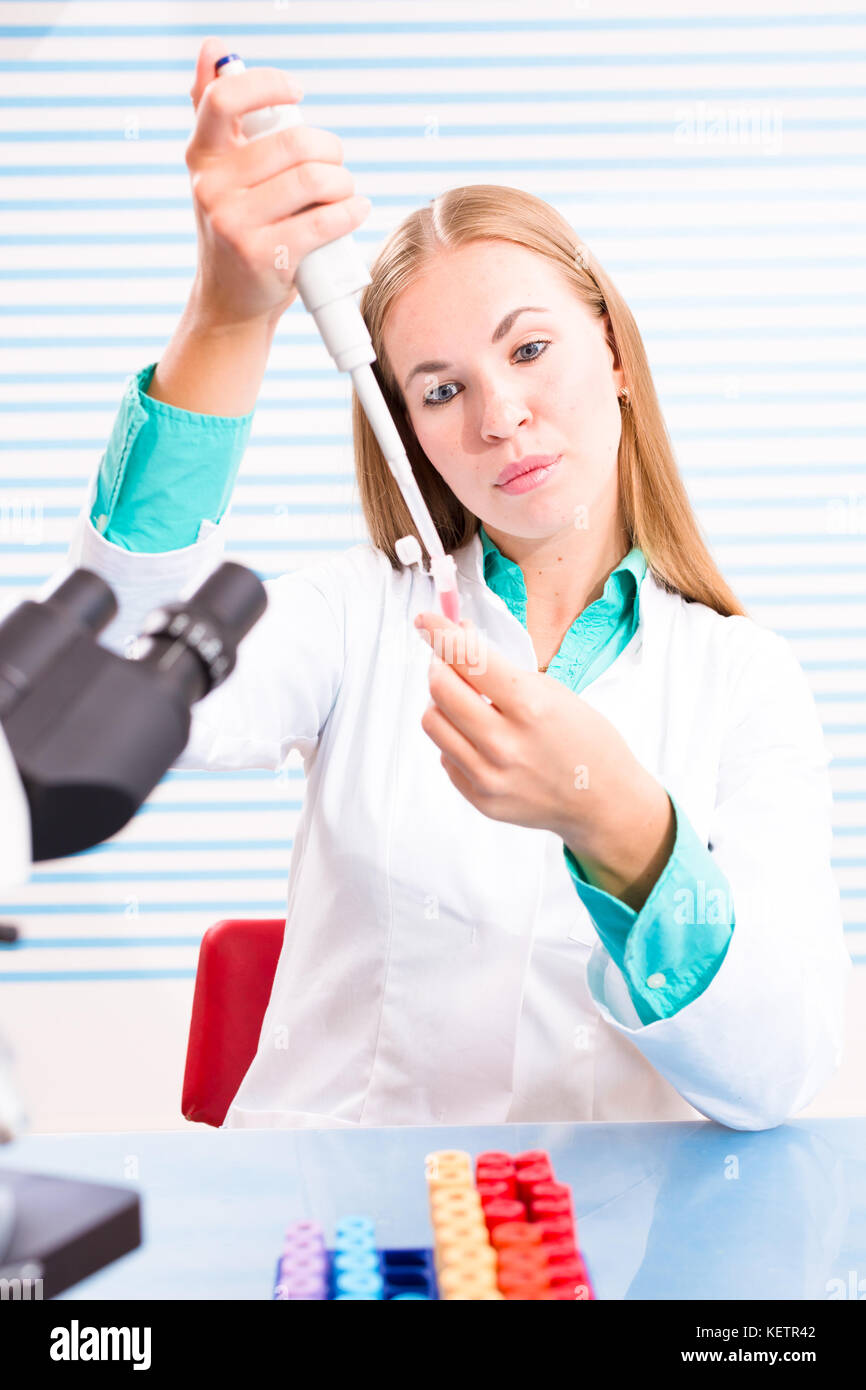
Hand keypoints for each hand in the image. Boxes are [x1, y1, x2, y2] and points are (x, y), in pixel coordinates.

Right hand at [185, 37, 370, 329]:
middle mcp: (212, 187)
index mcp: (202, 157)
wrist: (230, 301)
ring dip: (343, 182)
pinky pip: (324, 221)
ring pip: (313, 180)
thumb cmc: (237, 227)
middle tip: (336, 162)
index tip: (297, 94)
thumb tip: (215, 48)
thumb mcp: (220, 171)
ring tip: (344, 191)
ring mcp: (234, 223)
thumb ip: (215, 111)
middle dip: (329, 149)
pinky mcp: (264, 256)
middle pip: (292, 142)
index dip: (268, 85)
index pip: (226, 98)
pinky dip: (351, 212)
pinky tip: (355, 210)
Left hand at [414, 611, 648, 857]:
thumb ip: (502, 670)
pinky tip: (478, 736)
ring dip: (440, 702)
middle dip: (438, 663)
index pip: (467, 658)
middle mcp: (505, 743)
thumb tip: (458, 640)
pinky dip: (455, 737)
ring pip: (432, 722)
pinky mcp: (480, 798)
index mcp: (530, 707)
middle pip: (440, 688)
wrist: (603, 802)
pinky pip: (445, 755)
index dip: (440, 632)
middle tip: (446, 659)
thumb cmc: (586, 741)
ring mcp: (489, 775)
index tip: (427, 619)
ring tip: (463, 700)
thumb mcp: (554, 692)